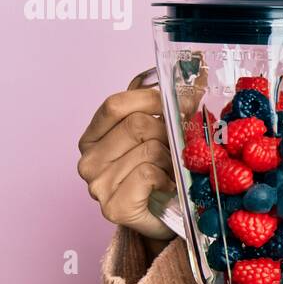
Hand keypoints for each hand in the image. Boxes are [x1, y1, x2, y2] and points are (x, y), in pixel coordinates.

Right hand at [77, 69, 180, 247]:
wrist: (166, 219)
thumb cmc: (162, 174)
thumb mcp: (163, 133)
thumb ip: (169, 102)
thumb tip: (195, 64)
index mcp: (93, 137)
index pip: (115, 104)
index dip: (150, 100)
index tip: (174, 106)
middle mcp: (87, 160)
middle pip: (136, 125)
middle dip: (167, 135)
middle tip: (176, 150)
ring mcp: (97, 185)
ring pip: (148, 149)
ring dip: (171, 160)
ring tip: (170, 172)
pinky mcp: (113, 207)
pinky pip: (148, 174)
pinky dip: (167, 178)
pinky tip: (166, 188)